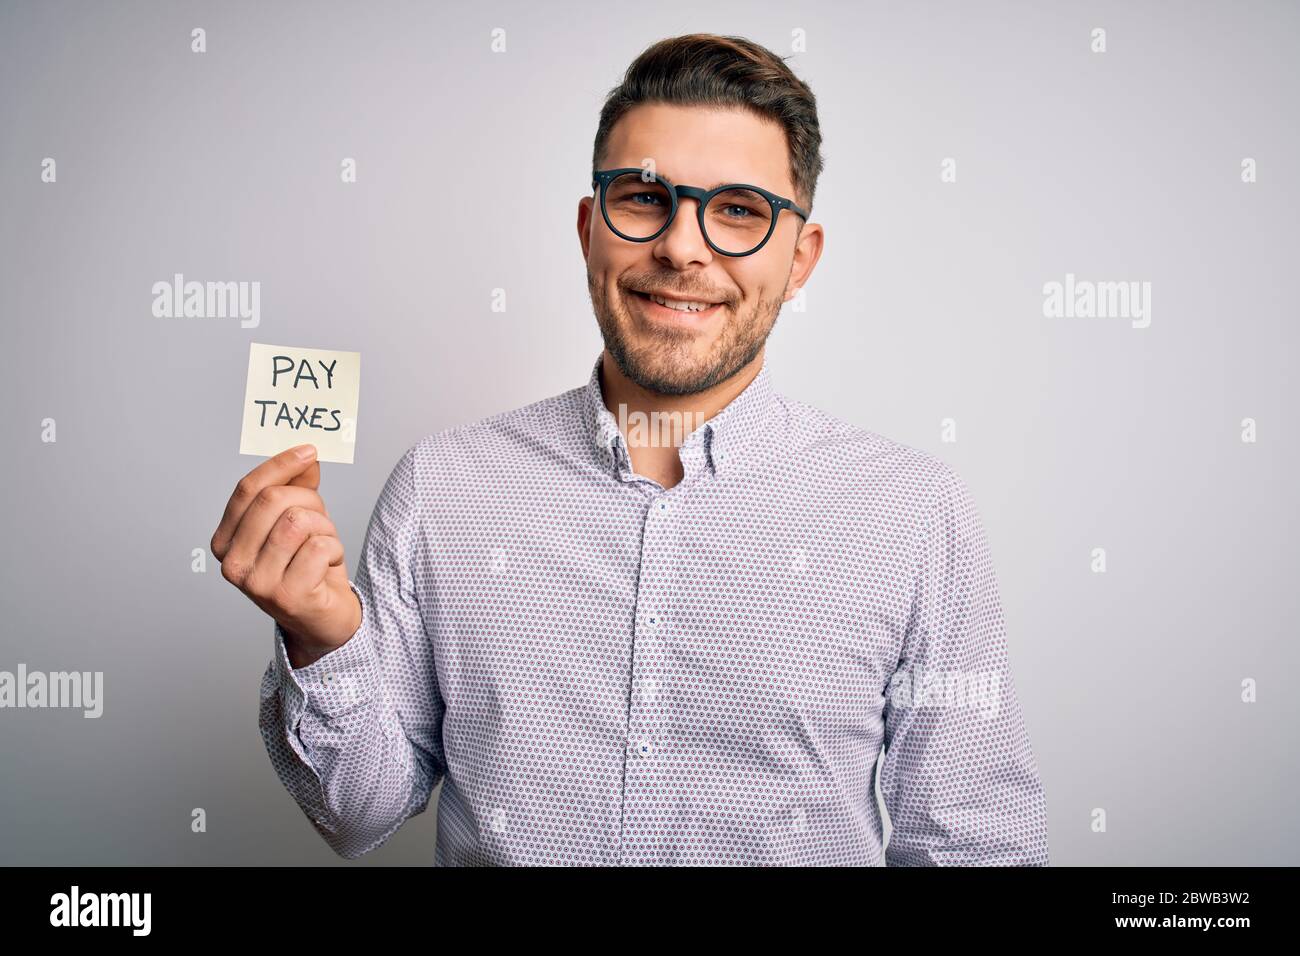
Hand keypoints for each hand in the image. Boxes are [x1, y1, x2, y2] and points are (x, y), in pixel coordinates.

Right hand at [211, 444, 361, 665]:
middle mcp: (232, 564)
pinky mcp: (286, 597)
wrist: (325, 620)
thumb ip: (298, 488)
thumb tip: (305, 455)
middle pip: (273, 501)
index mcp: (226, 541)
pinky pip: (319, 548)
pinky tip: (328, 566)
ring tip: (324, 545)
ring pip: (298, 522)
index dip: (280, 465)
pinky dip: (334, 550)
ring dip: (323, 528)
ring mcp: (257, 583)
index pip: (247, 490)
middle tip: (321, 518)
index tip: (309, 450)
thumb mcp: (302, 520)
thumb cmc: (309, 567)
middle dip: (309, 501)